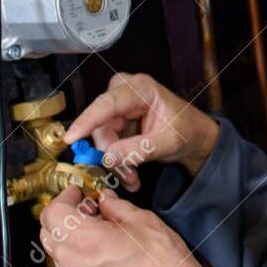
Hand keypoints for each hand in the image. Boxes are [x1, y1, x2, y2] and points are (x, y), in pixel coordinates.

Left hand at [38, 185, 201, 266]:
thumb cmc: (161, 262)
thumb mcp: (141, 220)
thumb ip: (116, 206)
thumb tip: (105, 200)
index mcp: (84, 239)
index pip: (53, 212)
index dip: (64, 197)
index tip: (77, 192)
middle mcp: (74, 262)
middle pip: (47, 232)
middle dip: (62, 215)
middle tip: (87, 207)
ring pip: (56, 251)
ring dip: (68, 235)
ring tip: (95, 228)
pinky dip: (76, 253)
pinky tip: (99, 247)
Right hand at [65, 72, 219, 190]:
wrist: (195, 135)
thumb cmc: (187, 130)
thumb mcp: (168, 142)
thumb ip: (139, 149)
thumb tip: (108, 157)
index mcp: (141, 88)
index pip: (107, 104)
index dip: (87, 121)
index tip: (71, 138)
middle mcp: (125, 93)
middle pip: (101, 125)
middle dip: (112, 155)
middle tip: (128, 176)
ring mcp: (118, 107)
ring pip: (101, 139)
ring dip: (116, 163)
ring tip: (133, 178)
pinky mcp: (115, 121)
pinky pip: (106, 145)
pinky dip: (117, 161)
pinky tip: (131, 173)